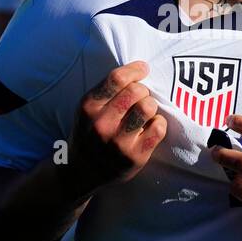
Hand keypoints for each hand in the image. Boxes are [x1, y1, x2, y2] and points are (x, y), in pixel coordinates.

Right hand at [65, 61, 166, 194]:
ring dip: (150, 106)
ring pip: (148, 107)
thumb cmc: (89, 132)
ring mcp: (119, 142)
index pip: (117, 78)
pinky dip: (158, 124)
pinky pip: (159, 127)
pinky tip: (149, 128)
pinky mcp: (135, 156)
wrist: (82, 171)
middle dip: (142, 91)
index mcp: (89, 107)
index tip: (143, 69)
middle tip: (139, 98)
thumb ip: (107, 91)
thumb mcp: (88, 108)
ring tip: (144, 113)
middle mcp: (102, 124)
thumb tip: (140, 70)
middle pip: (137, 91)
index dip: (135, 69)